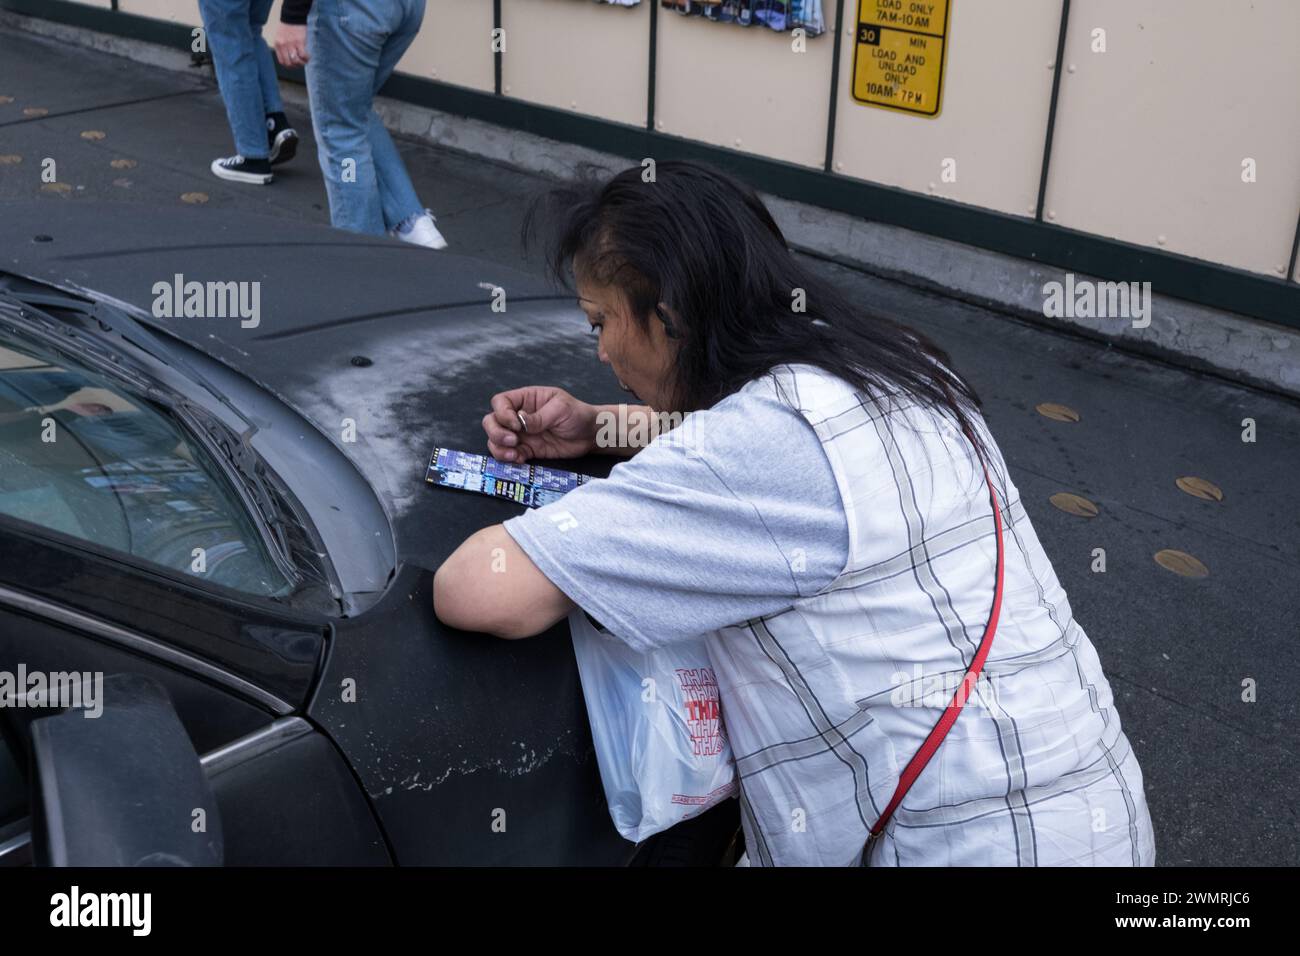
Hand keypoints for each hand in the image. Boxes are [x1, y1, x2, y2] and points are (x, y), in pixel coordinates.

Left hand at [274, 24, 309, 66]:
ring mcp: (291, 44)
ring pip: (296, 61)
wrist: (293, 16)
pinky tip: (308, 56)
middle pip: (289, 63)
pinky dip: (306, 58)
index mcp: (277, 45)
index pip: (282, 62)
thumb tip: (290, 59)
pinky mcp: (299, 42)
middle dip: (296, 66)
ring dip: (302, 63)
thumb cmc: (287, 27)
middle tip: (301, 63)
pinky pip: (303, 55)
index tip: (294, 65)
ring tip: (305, 60)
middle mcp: (283, 45)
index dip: (289, 66)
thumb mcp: (280, 38)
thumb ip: (283, 48)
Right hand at [482, 386, 597, 463]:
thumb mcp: (560, 409)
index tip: (516, 424)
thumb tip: (520, 421)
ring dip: (499, 447)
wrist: (590, 435)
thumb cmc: (577, 414)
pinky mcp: (527, 449)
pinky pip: (509, 454)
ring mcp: (521, 434)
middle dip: (496, 432)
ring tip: (514, 454)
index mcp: (526, 399)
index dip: (502, 413)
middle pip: (492, 421)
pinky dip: (509, 458)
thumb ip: (539, 417)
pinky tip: (520, 459)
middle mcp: (519, 416)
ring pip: (496, 439)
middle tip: (513, 440)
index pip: (501, 402)